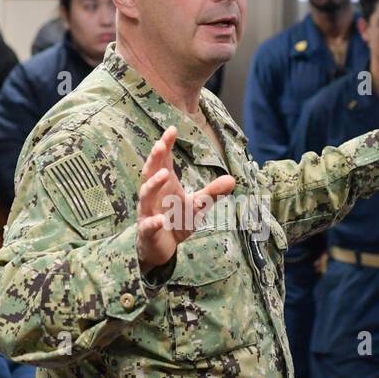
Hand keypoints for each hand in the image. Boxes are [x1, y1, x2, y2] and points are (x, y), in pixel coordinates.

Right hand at [136, 126, 235, 271]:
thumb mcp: (197, 206)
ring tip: (164, 174)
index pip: (163, 161)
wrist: (162, 248)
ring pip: (146, 195)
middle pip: (149, 172)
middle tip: (162, 144)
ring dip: (153, 184)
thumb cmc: (176, 221)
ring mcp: (148, 212)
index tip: (172, 129)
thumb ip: (212, 193)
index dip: (166, 145)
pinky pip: (149, 225)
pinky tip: (161, 221)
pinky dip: (154, 222)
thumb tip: (232, 179)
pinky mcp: (147, 231)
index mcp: (164, 185)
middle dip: (155, 158)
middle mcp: (153, 195)